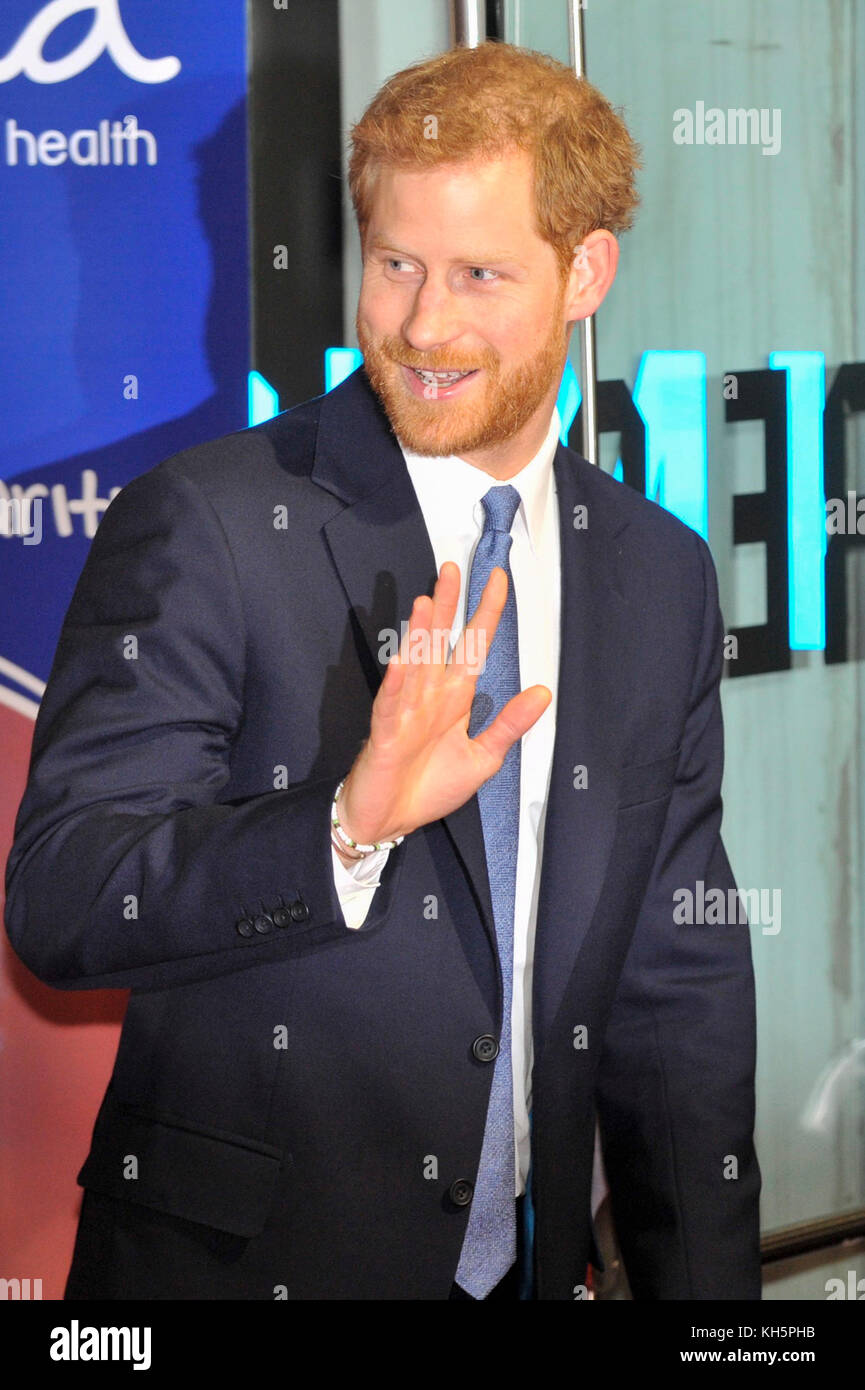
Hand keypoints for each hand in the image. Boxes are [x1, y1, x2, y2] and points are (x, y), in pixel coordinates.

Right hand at [336, 560, 551, 846]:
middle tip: (452, 569)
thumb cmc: (428, 787)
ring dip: (420, 636)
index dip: (486, 614)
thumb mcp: (483, 758)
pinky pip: (391, 706)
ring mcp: (405, 712)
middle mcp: (430, 697)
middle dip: (447, 607)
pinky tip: (401, 663)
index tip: (498, 580)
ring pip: (415, 666)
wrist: (390, 820)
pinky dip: (396, 685)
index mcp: (454, 699)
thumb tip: (544, 691)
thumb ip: (509, 724)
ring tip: (428, 602)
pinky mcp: (386, 735)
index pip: (473, 647)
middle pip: (440, 643)